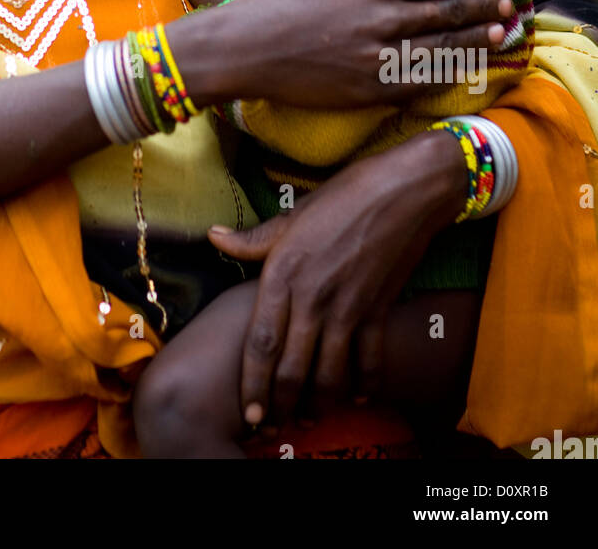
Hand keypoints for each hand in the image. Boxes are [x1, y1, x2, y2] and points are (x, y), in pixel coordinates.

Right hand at [196, 0, 512, 110]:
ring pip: (442, 48)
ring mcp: (379, 59)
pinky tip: (467, 68)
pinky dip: (450, 73)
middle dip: (482, 6)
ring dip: (477, 40)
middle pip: (448, 13)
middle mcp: (383, 21)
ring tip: (501, 33)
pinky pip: (421, 82)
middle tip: (508, 4)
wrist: (243, 49)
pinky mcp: (370, 89)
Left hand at [207, 127, 468, 425]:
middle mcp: (313, 296)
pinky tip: (359, 399)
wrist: (403, 190)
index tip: (250, 411)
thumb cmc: (343, 196)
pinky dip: (366, 386)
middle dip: (282, 404)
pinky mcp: (380, 310)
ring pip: (330, 374)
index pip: (261, 341)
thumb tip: (213, 237)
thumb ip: (253, 239)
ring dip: (319, 403)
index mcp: (284, 272)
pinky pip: (371, 361)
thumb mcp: (291, 215)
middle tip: (274, 426)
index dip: (253, 382)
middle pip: (292, 368)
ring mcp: (349, 307)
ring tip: (309, 417)